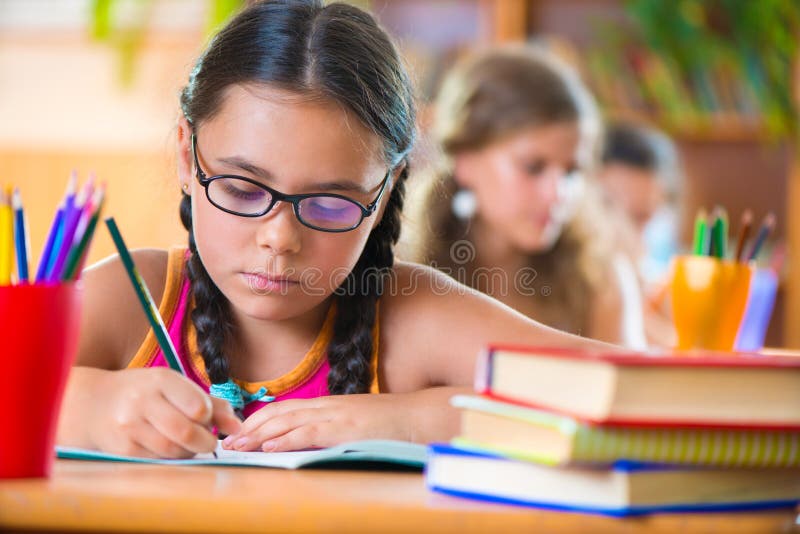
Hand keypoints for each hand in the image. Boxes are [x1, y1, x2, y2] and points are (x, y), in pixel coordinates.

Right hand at [87, 367, 240, 457]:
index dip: (210, 418)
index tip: (208, 419)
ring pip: (173, 450)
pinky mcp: (122, 449)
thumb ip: (211, 403)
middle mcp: (143, 401)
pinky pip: (157, 460)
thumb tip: (238, 427)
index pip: (198, 406)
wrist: (95, 404)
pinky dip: (171, 459)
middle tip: (207, 441)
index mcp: (161, 379)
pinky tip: (169, 449)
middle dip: (206, 442)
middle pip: (187, 432)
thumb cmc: (146, 393)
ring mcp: (129, 426)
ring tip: (187, 443)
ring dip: (189, 452)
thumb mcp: (175, 386)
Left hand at [221, 394, 411, 451]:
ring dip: (260, 434)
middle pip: (280, 412)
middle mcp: (327, 406)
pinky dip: (287, 438)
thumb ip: (332, 429)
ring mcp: (336, 415)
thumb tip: (308, 443)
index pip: (285, 409)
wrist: (420, 416)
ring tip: (238, 445)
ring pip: (289, 421)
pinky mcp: (346, 428)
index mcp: (328, 405)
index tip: (239, 432)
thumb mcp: (355, 423)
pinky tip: (270, 446)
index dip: (259, 420)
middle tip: (228, 442)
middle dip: (251, 427)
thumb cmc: (391, 424)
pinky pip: (311, 433)